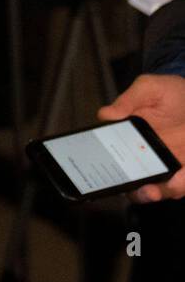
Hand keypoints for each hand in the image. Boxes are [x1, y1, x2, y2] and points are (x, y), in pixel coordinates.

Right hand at [97, 74, 184, 202]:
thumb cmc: (173, 92)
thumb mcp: (150, 87)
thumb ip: (129, 99)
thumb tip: (105, 115)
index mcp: (130, 138)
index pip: (112, 157)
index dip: (106, 169)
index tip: (104, 172)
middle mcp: (146, 155)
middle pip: (131, 179)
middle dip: (131, 190)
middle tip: (135, 189)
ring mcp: (167, 164)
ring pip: (155, 187)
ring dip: (151, 193)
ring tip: (151, 192)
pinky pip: (178, 184)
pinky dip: (174, 186)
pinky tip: (174, 182)